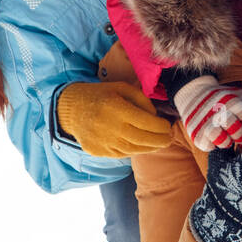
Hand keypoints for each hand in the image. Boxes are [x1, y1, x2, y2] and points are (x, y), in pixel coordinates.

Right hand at [55, 81, 172, 157]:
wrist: (71, 109)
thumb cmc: (100, 95)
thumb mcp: (121, 87)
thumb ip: (141, 99)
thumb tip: (155, 116)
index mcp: (117, 108)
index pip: (147, 122)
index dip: (161, 126)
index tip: (168, 125)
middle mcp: (110, 127)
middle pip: (143, 139)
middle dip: (161, 140)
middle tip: (170, 138)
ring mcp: (103, 142)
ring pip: (134, 149)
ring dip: (150, 148)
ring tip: (160, 144)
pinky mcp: (98, 151)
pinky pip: (122, 154)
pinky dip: (135, 150)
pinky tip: (143, 146)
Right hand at [172, 74, 241, 151]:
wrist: (194, 95)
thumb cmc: (225, 99)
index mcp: (229, 99)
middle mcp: (216, 111)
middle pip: (238, 133)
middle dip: (240, 134)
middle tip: (235, 129)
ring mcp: (204, 124)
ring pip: (224, 142)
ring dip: (227, 141)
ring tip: (225, 134)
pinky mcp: (196, 136)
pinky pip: (211, 147)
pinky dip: (214, 144)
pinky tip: (214, 136)